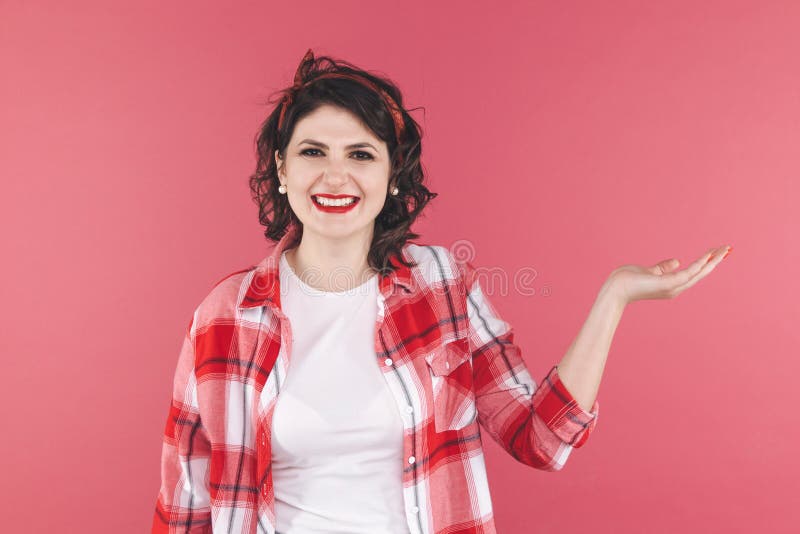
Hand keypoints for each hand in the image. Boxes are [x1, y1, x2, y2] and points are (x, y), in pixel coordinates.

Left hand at [608, 244, 731, 304]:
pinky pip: (688, 273)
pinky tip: (707, 257)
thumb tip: (676, 261)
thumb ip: (663, 267)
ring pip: (698, 273)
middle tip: (728, 249)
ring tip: (723, 250)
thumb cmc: (629, 280)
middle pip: (700, 273)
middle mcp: (675, 288)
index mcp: (672, 284)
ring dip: (711, 261)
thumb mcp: (650, 270)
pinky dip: (699, 265)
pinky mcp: (667, 285)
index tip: (718, 252)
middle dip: (715, 261)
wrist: (615, 289)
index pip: (694, 272)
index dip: (707, 263)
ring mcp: (672, 287)